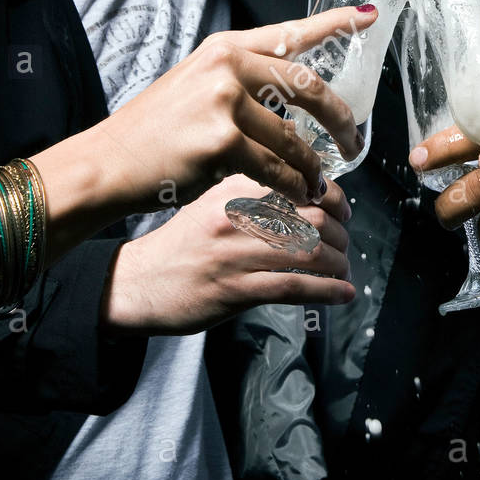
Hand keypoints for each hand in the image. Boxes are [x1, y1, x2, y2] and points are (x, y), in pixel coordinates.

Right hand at [88, 5, 375, 211]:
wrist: (108, 164)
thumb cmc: (153, 135)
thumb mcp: (195, 89)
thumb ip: (242, 85)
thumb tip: (292, 103)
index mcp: (224, 49)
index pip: (290, 32)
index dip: (335, 23)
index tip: (370, 16)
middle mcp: (227, 66)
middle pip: (308, 85)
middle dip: (340, 117)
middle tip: (355, 141)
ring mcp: (224, 101)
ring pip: (294, 137)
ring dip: (313, 165)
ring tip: (318, 183)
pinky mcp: (222, 140)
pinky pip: (277, 167)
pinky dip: (293, 185)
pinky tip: (299, 195)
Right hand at [102, 176, 354, 335]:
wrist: (136, 282)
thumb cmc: (180, 244)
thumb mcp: (212, 203)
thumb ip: (253, 192)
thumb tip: (306, 192)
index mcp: (234, 190)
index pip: (300, 185)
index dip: (334, 199)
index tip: (343, 212)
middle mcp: (237, 217)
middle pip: (312, 217)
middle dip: (339, 234)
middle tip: (344, 245)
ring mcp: (236, 254)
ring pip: (309, 251)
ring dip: (338, 263)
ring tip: (343, 270)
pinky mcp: (235, 290)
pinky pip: (294, 287)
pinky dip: (327, 290)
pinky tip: (342, 293)